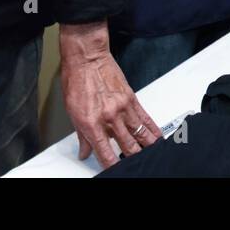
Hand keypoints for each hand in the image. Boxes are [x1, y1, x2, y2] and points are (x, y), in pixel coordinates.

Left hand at [59, 22, 159, 168]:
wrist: (87, 59)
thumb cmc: (77, 81)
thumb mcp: (72, 112)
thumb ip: (82, 135)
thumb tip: (85, 152)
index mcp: (91, 124)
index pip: (105, 154)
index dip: (112, 166)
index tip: (116, 171)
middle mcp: (109, 118)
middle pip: (128, 147)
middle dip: (133, 159)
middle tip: (136, 164)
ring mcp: (122, 109)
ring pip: (140, 135)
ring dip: (147, 147)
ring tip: (152, 155)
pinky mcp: (132, 99)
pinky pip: (145, 119)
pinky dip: (152, 130)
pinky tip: (157, 138)